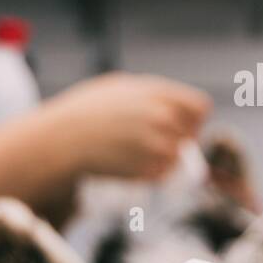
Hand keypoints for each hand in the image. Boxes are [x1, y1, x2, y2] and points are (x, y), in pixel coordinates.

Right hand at [45, 72, 210, 180]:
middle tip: (149, 141)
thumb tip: (178, 107)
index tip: (179, 124)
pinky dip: (150, 174)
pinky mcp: (149, 171)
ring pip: (178, 158)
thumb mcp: (121, 87)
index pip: (201, 108)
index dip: (192, 118)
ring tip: (133, 152)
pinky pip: (162, 175)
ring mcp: (157, 145)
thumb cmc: (87, 110)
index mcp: (159, 93)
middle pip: (191, 135)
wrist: (62, 138)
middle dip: (178, 140)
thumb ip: (154, 95)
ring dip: (163, 159)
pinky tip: (126, 163)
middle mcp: (163, 118)